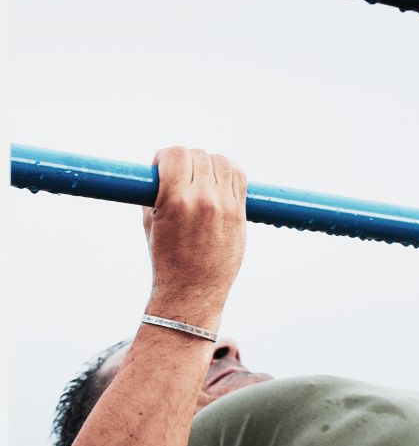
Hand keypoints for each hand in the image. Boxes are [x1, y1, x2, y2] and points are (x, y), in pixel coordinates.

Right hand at [143, 147, 246, 327]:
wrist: (193, 291)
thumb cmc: (167, 258)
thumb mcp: (152, 222)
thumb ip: (157, 190)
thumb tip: (162, 168)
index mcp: (176, 200)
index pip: (176, 153)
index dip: (165, 157)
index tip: (162, 168)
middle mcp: (205, 200)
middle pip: (199, 155)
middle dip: (186, 161)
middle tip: (180, 177)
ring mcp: (226, 207)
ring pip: (222, 162)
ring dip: (208, 164)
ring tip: (199, 180)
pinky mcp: (240, 215)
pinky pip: (239, 178)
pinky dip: (229, 172)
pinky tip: (218, 182)